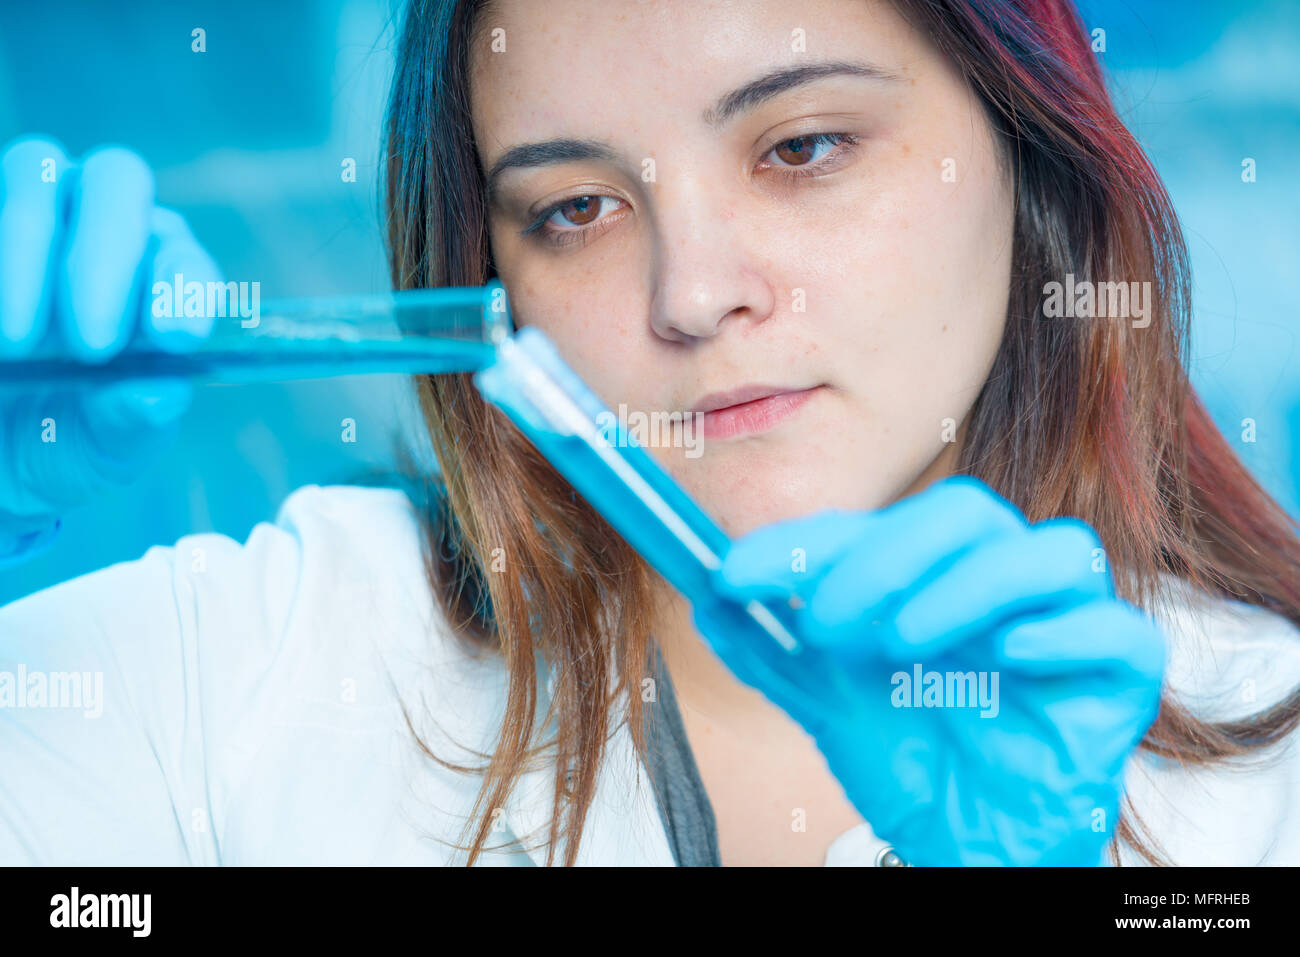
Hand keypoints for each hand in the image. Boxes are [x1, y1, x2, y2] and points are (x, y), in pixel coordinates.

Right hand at [0, 135, 220, 562]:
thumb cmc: (60, 443)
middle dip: (107, 254)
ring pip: (37, 171)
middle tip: (92, 343)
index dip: (182, 286)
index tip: (174, 337)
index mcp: (157, 281)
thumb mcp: (106, 451)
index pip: (182, 258)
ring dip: (28, 249)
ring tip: (19, 344)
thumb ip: (132, 420)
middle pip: (117, 180)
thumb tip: (157, 390)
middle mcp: (98, 231)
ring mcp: (24, 216)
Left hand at [694, 476, 1165, 865]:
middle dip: (889, 556)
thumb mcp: (822, 700)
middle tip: (828, 621)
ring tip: (905, 641)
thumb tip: (705, 598)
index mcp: (935, 573)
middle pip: (968, 515)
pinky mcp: (1116, 679)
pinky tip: (1009, 658)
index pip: (876, 526)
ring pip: (1056, 554)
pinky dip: (1065, 634)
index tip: (734, 574)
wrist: (967, 842)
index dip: (805, 541)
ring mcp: (1063, 625)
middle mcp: (1000, 584)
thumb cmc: (911, 758)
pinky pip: (1118, 633)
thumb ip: (770, 648)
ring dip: (972, 585)